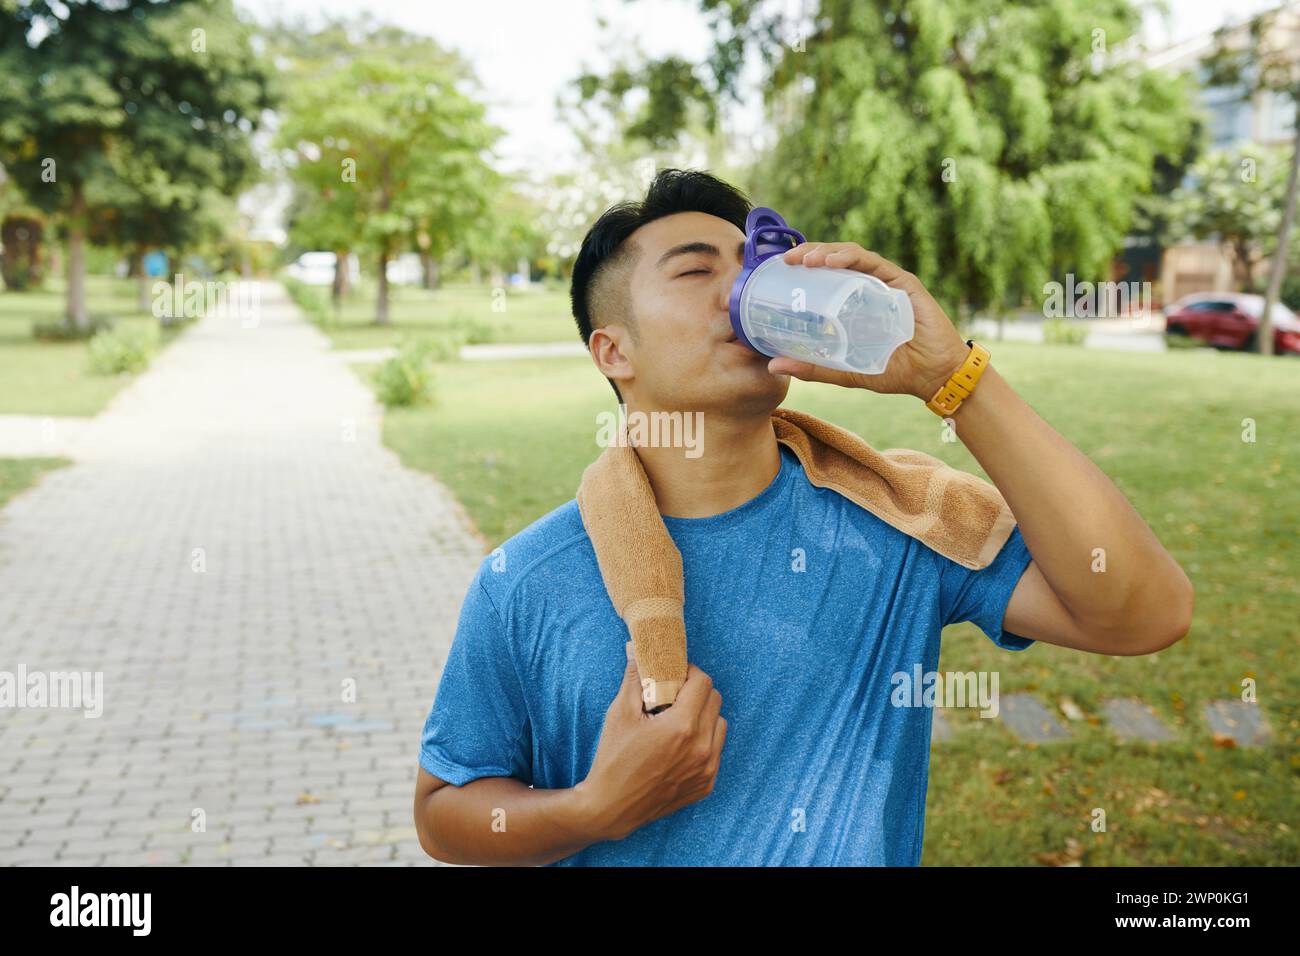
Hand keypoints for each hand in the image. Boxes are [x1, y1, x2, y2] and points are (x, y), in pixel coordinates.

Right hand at [577, 642, 726, 841]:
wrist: (610, 807)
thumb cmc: (613, 758)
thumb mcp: (620, 713)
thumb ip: (634, 677)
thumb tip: (637, 648)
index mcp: (682, 727)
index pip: (703, 682)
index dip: (689, 673)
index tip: (674, 676)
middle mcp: (701, 748)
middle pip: (715, 700)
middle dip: (697, 691)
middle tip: (674, 695)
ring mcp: (706, 769)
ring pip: (720, 725)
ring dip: (704, 715)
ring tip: (678, 720)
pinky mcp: (706, 785)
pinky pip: (716, 750)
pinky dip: (703, 741)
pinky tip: (679, 744)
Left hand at [768, 242, 970, 401]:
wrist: (934, 376)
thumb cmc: (894, 371)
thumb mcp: (846, 371)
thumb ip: (814, 368)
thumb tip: (774, 365)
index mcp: (854, 302)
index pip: (825, 276)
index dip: (802, 268)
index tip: (779, 270)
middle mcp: (868, 286)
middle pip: (834, 259)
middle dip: (809, 253)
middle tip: (787, 260)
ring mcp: (885, 282)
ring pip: (851, 255)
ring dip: (826, 251)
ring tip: (806, 259)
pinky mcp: (902, 282)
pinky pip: (873, 263)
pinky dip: (851, 258)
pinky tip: (833, 262)